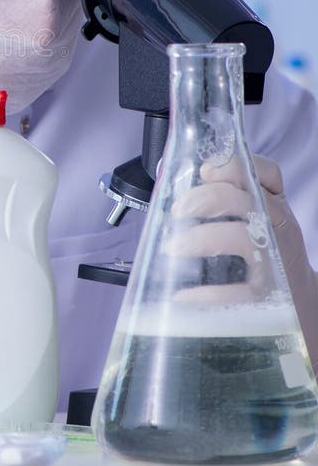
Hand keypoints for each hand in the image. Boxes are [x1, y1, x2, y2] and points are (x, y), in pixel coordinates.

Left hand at [163, 154, 317, 368]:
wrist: (300, 307)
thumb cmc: (264, 254)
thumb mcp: (254, 220)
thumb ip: (222, 196)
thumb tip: (172, 178)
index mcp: (273, 206)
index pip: (266, 173)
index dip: (234, 166)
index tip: (205, 172)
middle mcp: (277, 229)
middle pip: (247, 200)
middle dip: (207, 198)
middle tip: (178, 210)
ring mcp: (275, 262)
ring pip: (241, 238)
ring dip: (201, 238)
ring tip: (172, 247)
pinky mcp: (269, 298)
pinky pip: (240, 293)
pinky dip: (208, 294)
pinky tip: (183, 296)